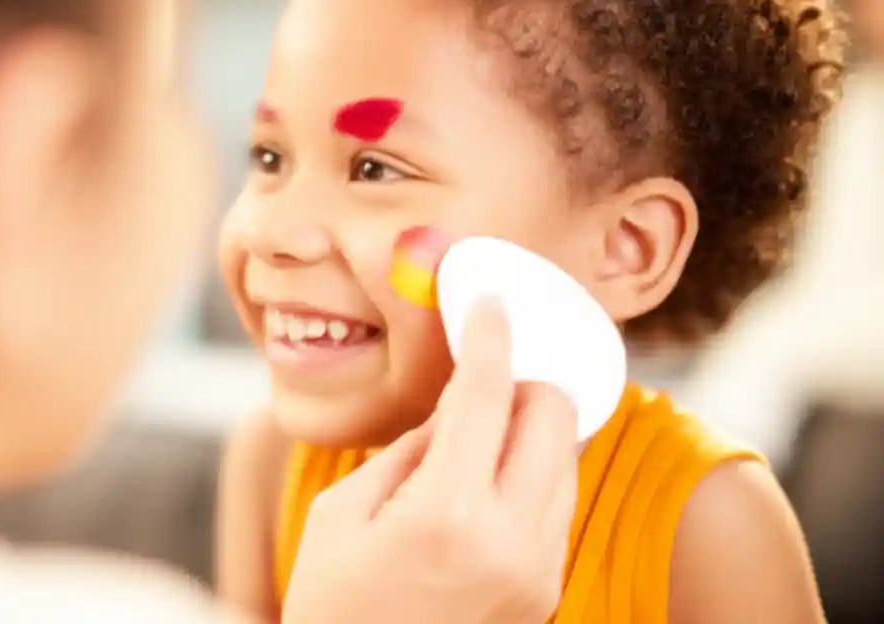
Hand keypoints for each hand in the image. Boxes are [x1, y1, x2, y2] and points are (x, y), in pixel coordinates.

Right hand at [282, 298, 578, 623]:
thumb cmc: (331, 602)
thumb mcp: (341, 514)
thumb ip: (407, 451)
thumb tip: (456, 407)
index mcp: (445, 513)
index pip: (488, 394)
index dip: (491, 336)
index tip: (492, 303)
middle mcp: (508, 540)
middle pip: (554, 417)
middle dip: (523, 381)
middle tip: (485, 376)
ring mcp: (537, 570)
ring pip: (565, 459)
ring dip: (529, 429)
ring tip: (476, 437)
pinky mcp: (545, 591)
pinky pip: (557, 504)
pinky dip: (532, 474)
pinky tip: (487, 480)